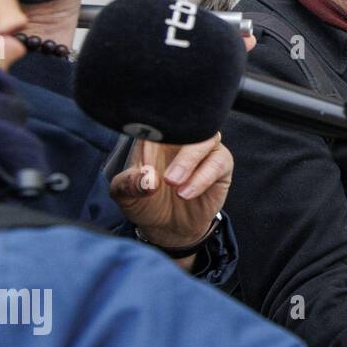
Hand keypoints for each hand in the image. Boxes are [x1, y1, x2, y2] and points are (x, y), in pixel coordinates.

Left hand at [109, 133, 232, 254]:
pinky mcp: (220, 165)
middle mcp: (182, 137)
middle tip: (167, 178)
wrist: (167, 226)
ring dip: (190, 161)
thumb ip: (129, 184)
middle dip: (177, 147)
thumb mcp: (125, 195)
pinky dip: (203, 178)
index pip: (158, 120)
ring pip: (208, 138)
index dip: (153, 135)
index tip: (145, 161)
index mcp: (156, 136)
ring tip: (175, 186)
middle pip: (188, 124)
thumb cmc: (145, 201)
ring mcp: (204, 150)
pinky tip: (186, 194)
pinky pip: (219, 162)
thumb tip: (149, 179)